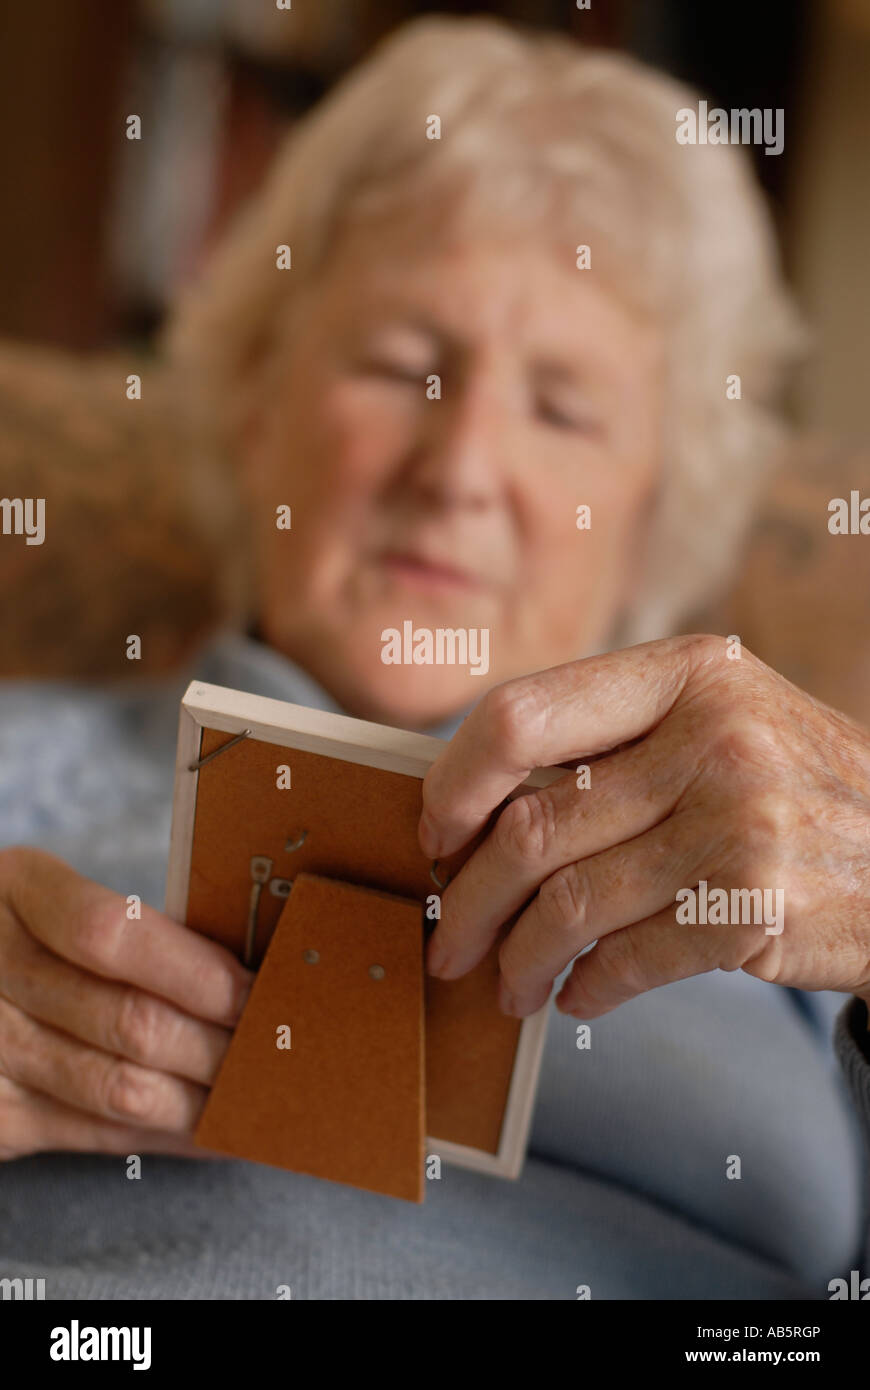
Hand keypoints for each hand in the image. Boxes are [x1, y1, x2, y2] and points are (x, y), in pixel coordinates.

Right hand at [0, 847, 252, 1159]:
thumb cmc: (25, 939)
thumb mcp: (52, 902)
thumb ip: (132, 931)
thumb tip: (244, 972)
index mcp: (17, 894)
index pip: (115, 935)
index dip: (196, 970)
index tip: (255, 992)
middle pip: (131, 1021)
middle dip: (220, 1045)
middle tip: (276, 1052)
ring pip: (123, 1089)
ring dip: (205, 1100)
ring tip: (260, 1092)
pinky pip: (100, 1135)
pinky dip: (169, 1135)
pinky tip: (214, 1128)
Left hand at [418, 635, 869, 1019]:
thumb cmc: (786, 785)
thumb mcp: (715, 718)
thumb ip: (609, 739)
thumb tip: (467, 810)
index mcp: (686, 671)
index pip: (522, 715)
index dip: (455, 781)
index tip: (435, 832)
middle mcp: (714, 739)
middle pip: (533, 826)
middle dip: (470, 898)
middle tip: (450, 937)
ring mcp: (741, 824)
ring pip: (569, 905)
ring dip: (519, 959)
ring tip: (510, 984)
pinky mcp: (755, 909)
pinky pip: (627, 960)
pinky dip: (587, 987)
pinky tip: (578, 994)